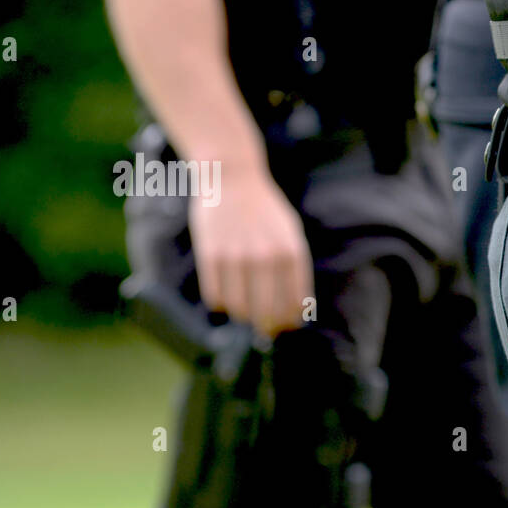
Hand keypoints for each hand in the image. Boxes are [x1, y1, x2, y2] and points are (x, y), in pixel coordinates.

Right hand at [187, 166, 314, 337]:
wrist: (233, 178)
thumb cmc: (265, 211)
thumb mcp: (291, 234)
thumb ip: (294, 269)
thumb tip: (296, 310)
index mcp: (291, 252)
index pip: (295, 302)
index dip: (291, 321)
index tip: (287, 326)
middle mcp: (266, 256)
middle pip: (268, 312)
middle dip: (268, 327)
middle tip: (266, 329)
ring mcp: (237, 256)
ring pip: (240, 308)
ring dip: (244, 316)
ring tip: (246, 312)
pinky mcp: (211, 254)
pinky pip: (215, 297)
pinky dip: (221, 304)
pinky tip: (226, 298)